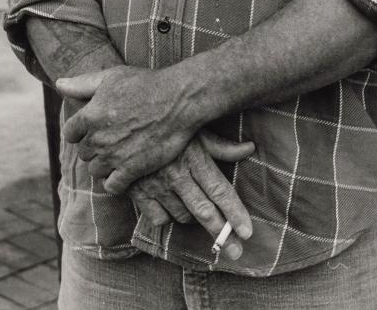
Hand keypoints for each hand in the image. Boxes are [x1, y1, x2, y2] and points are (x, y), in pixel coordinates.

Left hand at [57, 65, 199, 192]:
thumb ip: (82, 83)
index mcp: (90, 115)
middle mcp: (98, 138)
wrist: (179, 100)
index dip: (81, 131)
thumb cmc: (146, 84)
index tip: (95, 127)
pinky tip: (124, 171)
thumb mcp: (112, 76)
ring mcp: (114, 156)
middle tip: (112, 138)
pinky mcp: (131, 170)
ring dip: (104, 164)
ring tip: (119, 154)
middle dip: (94, 147)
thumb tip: (59, 83)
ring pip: (95, 170)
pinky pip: (112, 186)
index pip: (70, 133)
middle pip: (83, 152)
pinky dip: (115, 181)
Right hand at [128, 129, 254, 259]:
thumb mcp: (197, 130)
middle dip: (222, 234)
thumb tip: (250, 148)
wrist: (126, 125)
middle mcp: (177, 174)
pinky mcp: (139, 193)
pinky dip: (168, 217)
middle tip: (236, 252)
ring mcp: (157, 186)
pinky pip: (159, 218)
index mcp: (194, 157)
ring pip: (183, 216)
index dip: (235, 213)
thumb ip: (222, 146)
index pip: (220, 190)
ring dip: (193, 218)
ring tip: (197, 208)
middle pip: (204, 211)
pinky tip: (172, 206)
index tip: (247, 233)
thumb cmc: (169, 126)